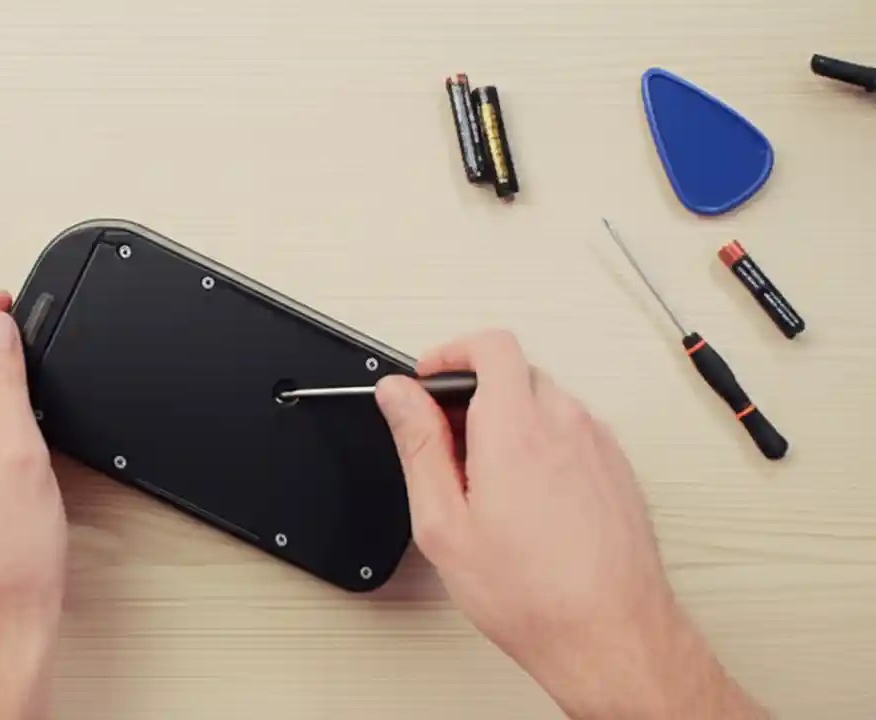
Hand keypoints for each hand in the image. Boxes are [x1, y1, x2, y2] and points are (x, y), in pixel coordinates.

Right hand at [375, 331, 762, 719]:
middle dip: (473, 395)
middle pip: (514, 372)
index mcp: (516, 430)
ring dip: (509, 422)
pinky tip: (525, 501)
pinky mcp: (617, 467)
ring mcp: (598, 444)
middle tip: (447, 444)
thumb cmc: (533, 594)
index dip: (451, 352)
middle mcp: (565, 425)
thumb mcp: (444, 522)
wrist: (610, 636)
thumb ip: (418, 444)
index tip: (428, 379)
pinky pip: (571, 431)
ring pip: (544, 402)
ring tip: (487, 485)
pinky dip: (541, 445)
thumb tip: (398, 395)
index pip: (490, 346)